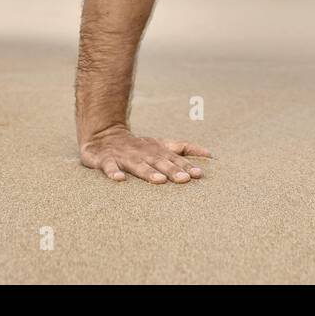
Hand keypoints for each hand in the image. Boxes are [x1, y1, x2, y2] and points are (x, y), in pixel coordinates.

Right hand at [80, 125, 211, 182]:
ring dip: (148, 172)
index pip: (175, 158)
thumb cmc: (139, 146)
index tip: (199, 174)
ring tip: (159, 180)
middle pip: (159, 162)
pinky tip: (120, 179)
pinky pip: (109, 166)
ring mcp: (125, 156)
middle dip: (172, 170)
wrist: (104, 135)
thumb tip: (210, 153)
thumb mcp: (162, 144)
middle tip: (184, 179)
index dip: (187, 166)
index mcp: (157, 149)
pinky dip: (114, 172)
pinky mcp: (105, 159)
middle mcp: (143, 152)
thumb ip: (184, 148)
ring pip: (138, 165)